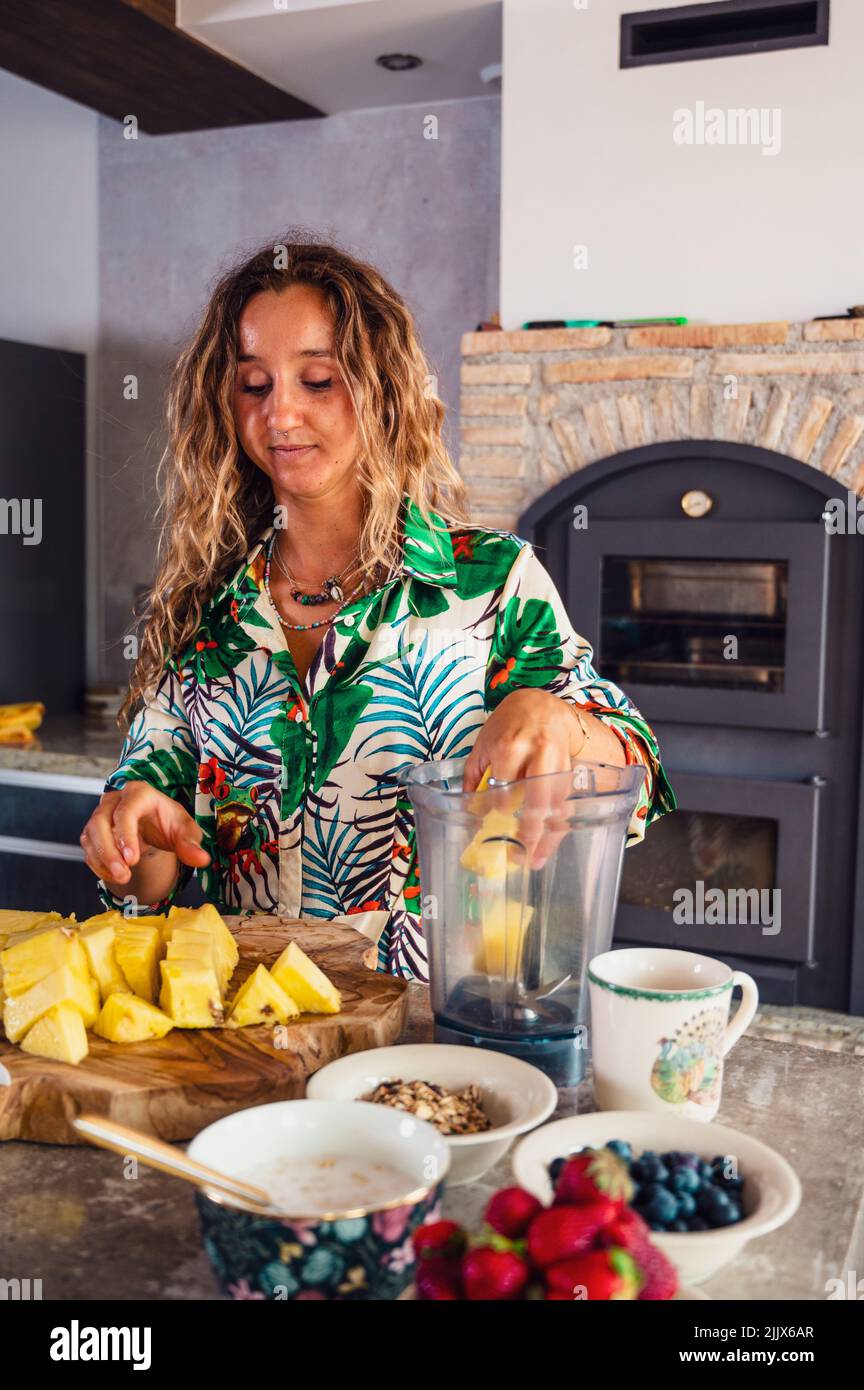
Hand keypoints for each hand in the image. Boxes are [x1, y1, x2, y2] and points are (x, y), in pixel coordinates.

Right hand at [80, 783, 209, 885]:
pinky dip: (98, 864)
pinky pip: (88, 848)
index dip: (126, 835)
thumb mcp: (184, 829)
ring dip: (102, 860)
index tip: (133, 859)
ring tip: (121, 878)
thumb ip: (191, 843)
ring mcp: (100, 814)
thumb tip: (201, 859)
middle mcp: (115, 800)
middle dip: (109, 851)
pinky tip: (113, 876)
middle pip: (100, 822)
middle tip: (123, 874)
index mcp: (139, 793)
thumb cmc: (169, 823)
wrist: (155, 825)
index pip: (126, 811)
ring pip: (90, 835)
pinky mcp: (93, 831)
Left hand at [462, 689, 623, 867]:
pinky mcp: (570, 771)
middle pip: (538, 799)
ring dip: (548, 834)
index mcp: (510, 747)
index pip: (504, 789)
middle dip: (531, 830)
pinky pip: (564, 801)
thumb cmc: (507, 726)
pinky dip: (557, 822)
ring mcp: (558, 763)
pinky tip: (549, 841)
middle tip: (520, 855)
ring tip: (535, 858)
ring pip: (556, 804)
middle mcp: (538, 754)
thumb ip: (474, 777)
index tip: (487, 832)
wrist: (541, 706)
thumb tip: (470, 811)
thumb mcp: (483, 744)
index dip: (495, 813)